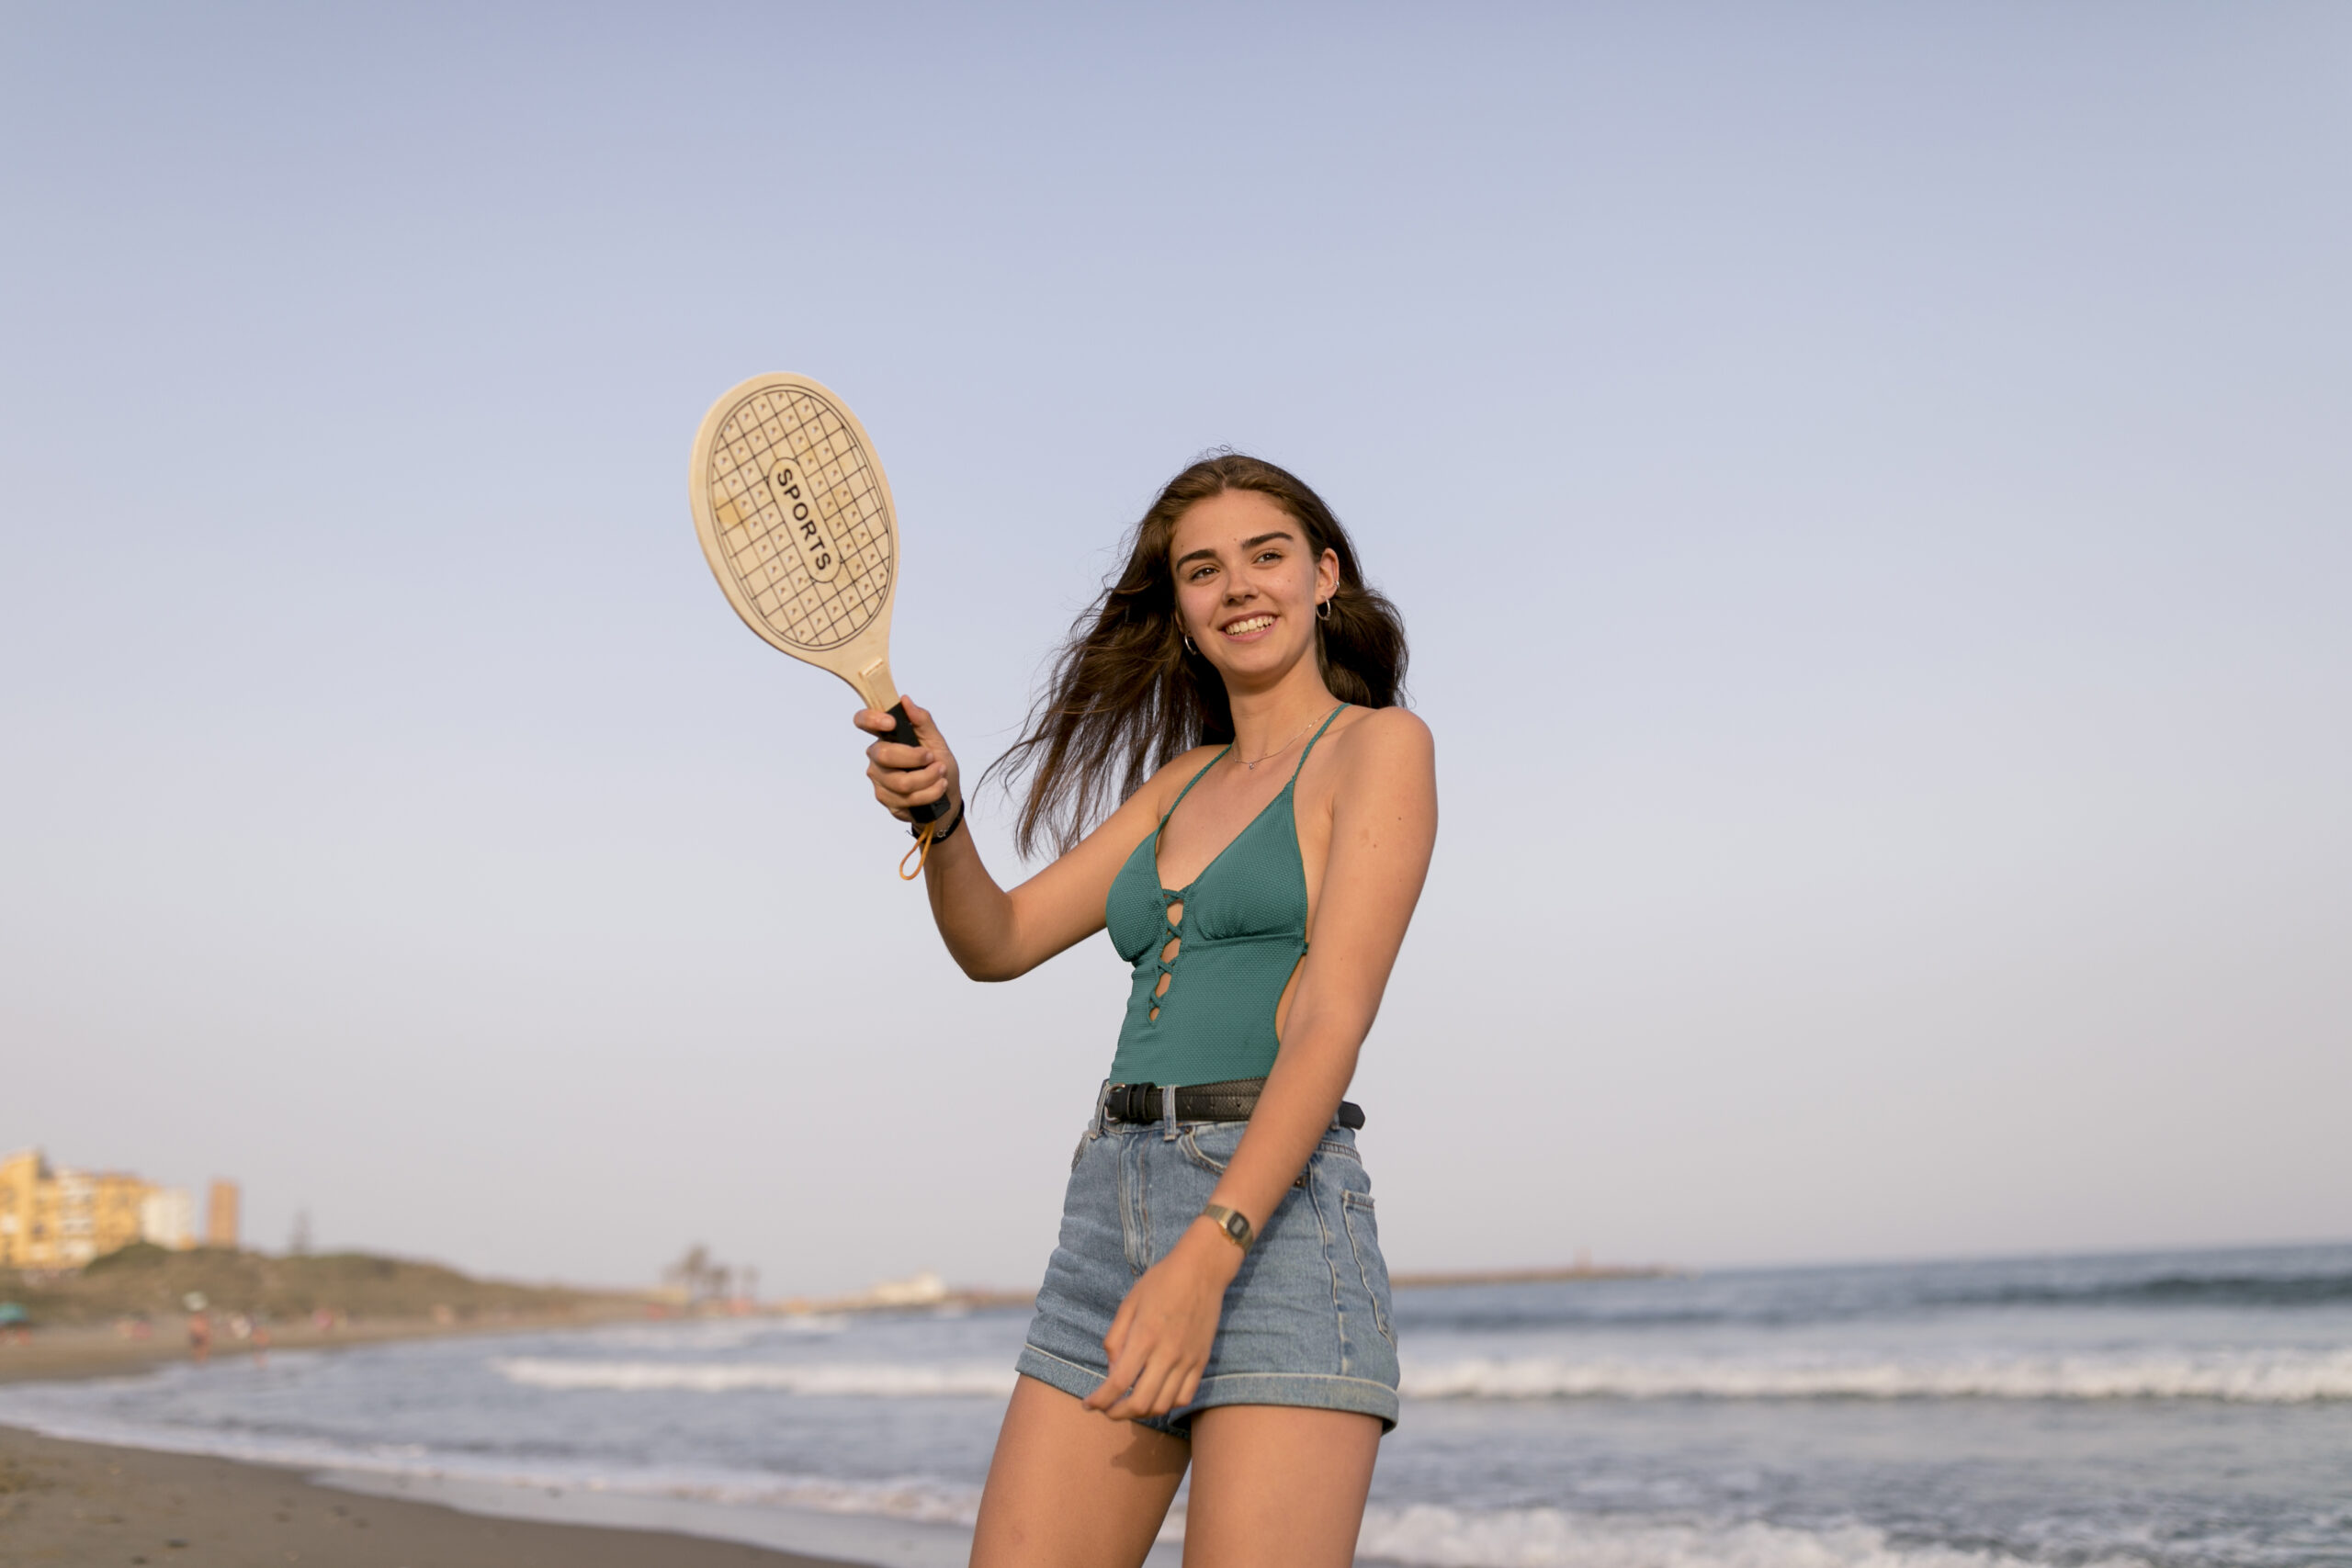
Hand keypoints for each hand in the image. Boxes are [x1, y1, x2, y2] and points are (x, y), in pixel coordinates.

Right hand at [853, 696, 959, 822]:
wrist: (947, 797)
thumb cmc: (939, 765)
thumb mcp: (936, 740)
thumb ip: (922, 720)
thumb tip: (905, 700)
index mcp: (886, 736)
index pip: (864, 721)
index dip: (871, 720)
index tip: (892, 723)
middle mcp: (877, 756)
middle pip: (884, 755)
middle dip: (913, 757)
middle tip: (932, 758)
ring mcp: (879, 779)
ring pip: (899, 781)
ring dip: (928, 778)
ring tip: (941, 774)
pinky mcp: (886, 799)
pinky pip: (906, 798)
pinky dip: (929, 792)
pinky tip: (938, 788)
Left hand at [1084, 1219, 1242, 1420]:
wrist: (1202, 1270)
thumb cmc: (1161, 1282)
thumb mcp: (1129, 1303)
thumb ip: (1116, 1339)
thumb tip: (1112, 1371)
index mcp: (1144, 1337)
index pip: (1118, 1383)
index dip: (1100, 1400)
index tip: (1088, 1405)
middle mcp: (1167, 1354)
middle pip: (1140, 1403)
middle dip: (1117, 1413)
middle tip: (1106, 1410)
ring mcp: (1187, 1360)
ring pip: (1163, 1405)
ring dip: (1142, 1413)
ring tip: (1129, 1405)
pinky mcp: (1201, 1362)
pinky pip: (1185, 1397)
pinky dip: (1167, 1405)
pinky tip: (1156, 1396)